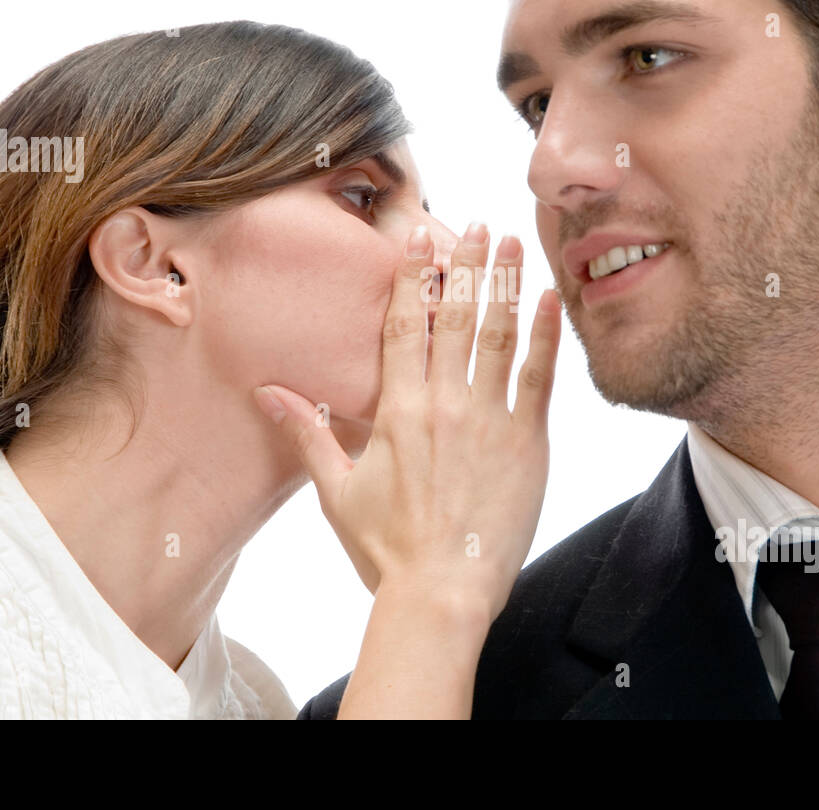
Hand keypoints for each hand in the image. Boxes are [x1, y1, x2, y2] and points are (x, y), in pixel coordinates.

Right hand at [254, 222, 561, 621]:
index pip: (403, 326)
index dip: (412, 278)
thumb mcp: (335, 489)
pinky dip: (546, 337)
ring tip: (513, 243)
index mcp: (396, 411)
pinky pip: (539, 379)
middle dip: (466, 266)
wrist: (440, 594)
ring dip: (506, 285)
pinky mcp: (526, 444)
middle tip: (477, 224)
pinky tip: (551, 300)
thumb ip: (308, 433)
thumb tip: (268, 393)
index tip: (420, 239)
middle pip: (454, 318)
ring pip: (499, 336)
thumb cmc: (386, 548)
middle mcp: (442, 405)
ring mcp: (488, 421)